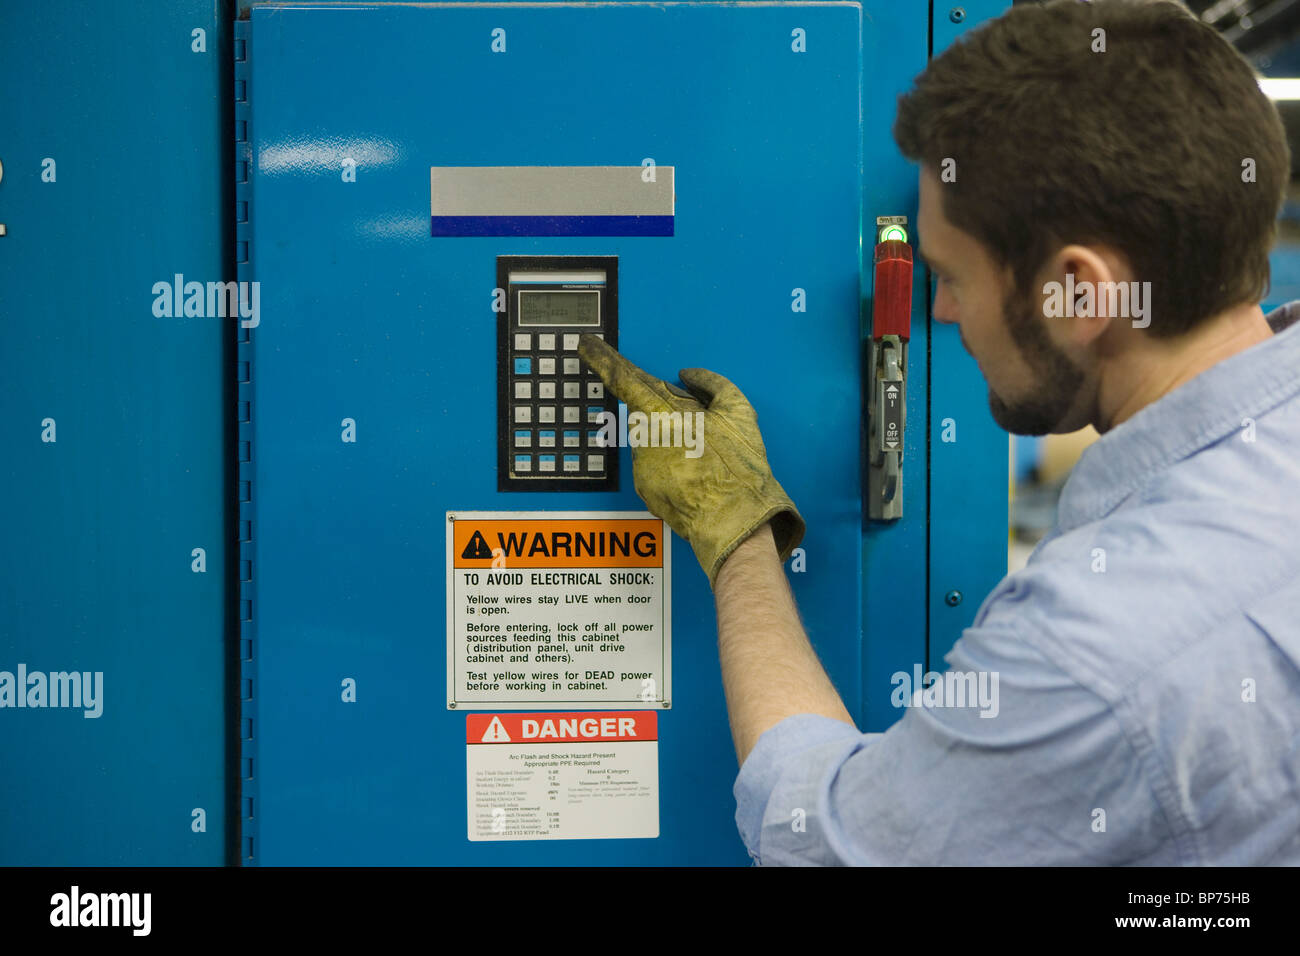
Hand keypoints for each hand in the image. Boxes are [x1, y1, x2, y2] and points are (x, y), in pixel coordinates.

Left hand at [577, 334, 803, 587]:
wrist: (734, 521)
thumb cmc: (736, 468)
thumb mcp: (738, 411)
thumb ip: (710, 383)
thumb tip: (687, 377)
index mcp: (662, 416)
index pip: (623, 379)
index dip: (602, 358)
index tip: (585, 345)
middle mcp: (643, 441)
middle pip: (643, 411)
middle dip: (663, 410)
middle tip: (695, 424)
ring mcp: (641, 468)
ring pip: (651, 439)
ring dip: (671, 439)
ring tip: (705, 456)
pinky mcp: (645, 490)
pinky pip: (655, 465)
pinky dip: (673, 464)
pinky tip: (698, 474)